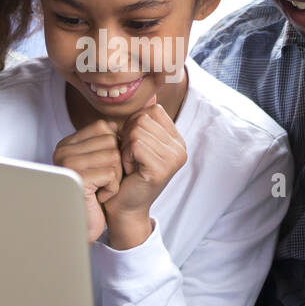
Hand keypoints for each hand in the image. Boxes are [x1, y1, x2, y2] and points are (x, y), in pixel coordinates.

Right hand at [53, 119, 122, 242]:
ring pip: (113, 157)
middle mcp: (63, 149)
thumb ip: (109, 140)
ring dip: (114, 177)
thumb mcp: (103, 162)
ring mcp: (67, 163)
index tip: (104, 169)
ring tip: (100, 190)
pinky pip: (111, 173)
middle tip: (102, 182)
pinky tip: (99, 197)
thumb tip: (141, 110)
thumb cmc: (96, 195)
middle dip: (116, 165)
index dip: (114, 148)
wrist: (84, 227)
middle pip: (110, 141)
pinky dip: (111, 188)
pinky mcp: (76, 178)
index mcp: (67, 143)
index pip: (103, 127)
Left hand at [102, 95, 186, 246]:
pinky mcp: (162, 169)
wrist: (123, 207)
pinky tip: (128, 170)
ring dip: (125, 147)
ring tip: (129, 164)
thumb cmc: (127, 175)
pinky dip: (125, 155)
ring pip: (138, 130)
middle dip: (128, 135)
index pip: (153, 110)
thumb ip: (144, 122)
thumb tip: (150, 97)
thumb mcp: (138, 144)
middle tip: (129, 158)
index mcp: (177, 140)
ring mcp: (173, 159)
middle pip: (144, 118)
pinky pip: (135, 144)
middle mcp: (180, 149)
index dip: (135, 124)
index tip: (133, 147)